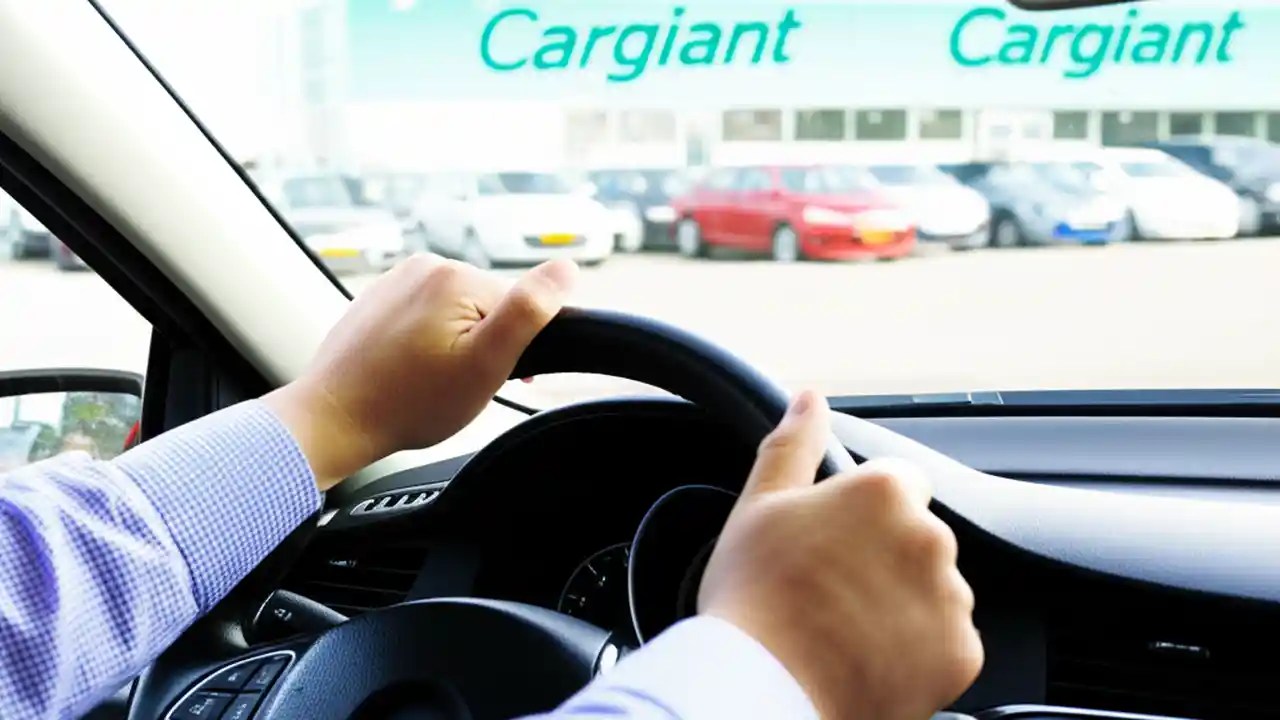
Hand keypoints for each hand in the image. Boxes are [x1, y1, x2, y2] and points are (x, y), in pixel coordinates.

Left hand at [264, 254, 576, 489]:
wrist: (333, 419)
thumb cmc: (409, 402)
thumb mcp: (485, 363)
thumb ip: (529, 311)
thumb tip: (566, 268)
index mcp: (455, 275)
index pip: (517, 309)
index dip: (512, 350)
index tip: (489, 378)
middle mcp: (425, 266)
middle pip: (486, 309)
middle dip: (481, 347)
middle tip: (454, 385)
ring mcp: (397, 280)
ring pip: (456, 315)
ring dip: (454, 347)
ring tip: (427, 381)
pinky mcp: (380, 298)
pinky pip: (424, 318)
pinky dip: (425, 344)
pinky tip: (407, 372)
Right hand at [697, 391, 982, 719]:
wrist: (761, 691)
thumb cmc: (753, 599)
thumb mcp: (759, 505)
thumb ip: (794, 443)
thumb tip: (809, 397)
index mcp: (884, 492)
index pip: (897, 484)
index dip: (861, 513)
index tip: (832, 544)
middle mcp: (930, 538)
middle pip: (916, 538)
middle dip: (885, 558)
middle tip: (830, 591)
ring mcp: (950, 600)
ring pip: (934, 590)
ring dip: (904, 603)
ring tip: (845, 630)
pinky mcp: (961, 655)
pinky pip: (946, 643)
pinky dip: (917, 652)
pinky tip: (867, 658)